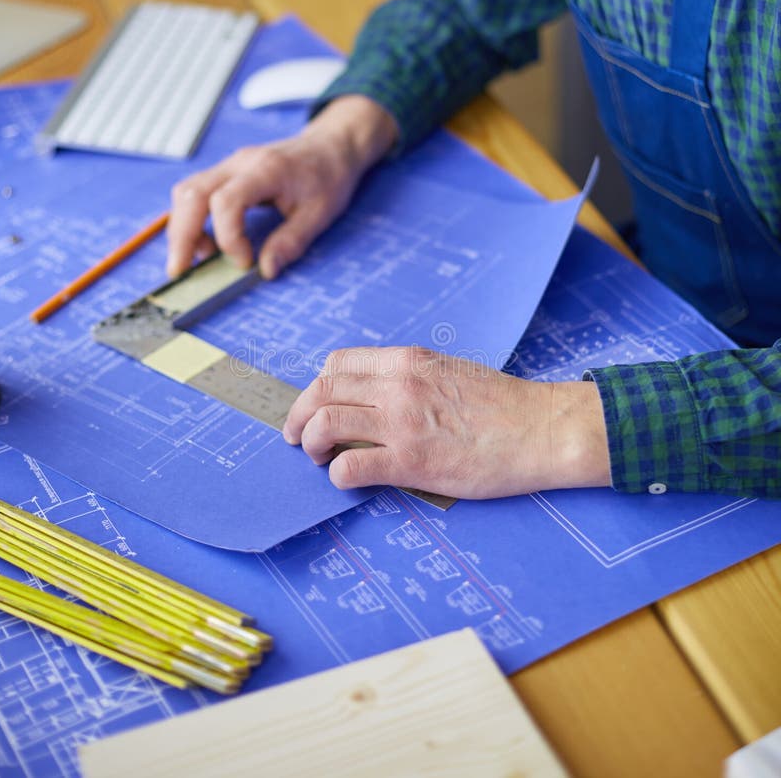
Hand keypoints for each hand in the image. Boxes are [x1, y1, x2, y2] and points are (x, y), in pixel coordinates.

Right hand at [166, 95, 397, 278]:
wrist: (331, 146)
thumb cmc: (328, 177)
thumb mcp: (320, 214)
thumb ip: (291, 242)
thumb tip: (265, 271)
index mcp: (266, 170)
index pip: (226, 202)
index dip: (227, 238)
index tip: (244, 262)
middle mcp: (239, 163)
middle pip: (191, 194)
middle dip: (181, 236)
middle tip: (180, 271)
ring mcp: (229, 165)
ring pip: (187, 192)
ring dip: (182, 228)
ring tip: (195, 259)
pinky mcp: (226, 173)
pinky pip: (196, 193)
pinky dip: (192, 220)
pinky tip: (205, 243)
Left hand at [283, 346, 611, 497]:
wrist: (543, 428)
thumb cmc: (502, 404)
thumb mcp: (449, 372)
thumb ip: (409, 378)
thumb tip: (373, 397)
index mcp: (408, 361)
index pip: (338, 363)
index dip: (317, 386)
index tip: (315, 404)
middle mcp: (398, 385)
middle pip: (321, 390)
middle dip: (298, 414)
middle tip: (295, 436)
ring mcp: (404, 423)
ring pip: (325, 423)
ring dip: (310, 442)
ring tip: (318, 457)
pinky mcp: (413, 462)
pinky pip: (351, 466)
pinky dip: (338, 474)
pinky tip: (346, 478)